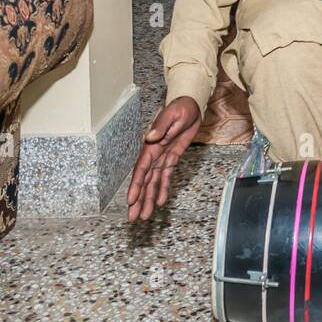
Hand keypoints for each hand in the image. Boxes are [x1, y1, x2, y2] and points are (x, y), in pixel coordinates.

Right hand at [126, 97, 202, 221]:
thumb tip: (150, 137)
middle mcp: (154, 154)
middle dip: (139, 199)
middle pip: (145, 181)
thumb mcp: (173, 115)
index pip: (142, 169)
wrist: (191, 104)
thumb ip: (162, 127)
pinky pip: (166, 176)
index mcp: (152, 145)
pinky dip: (163, 189)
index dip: (136, 186)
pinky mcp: (172, 157)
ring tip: (144, 216)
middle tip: (133, 217)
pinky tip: (160, 202)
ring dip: (149, 199)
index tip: (131, 200)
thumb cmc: (181, 107)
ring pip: (153, 182)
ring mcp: (162, 157)